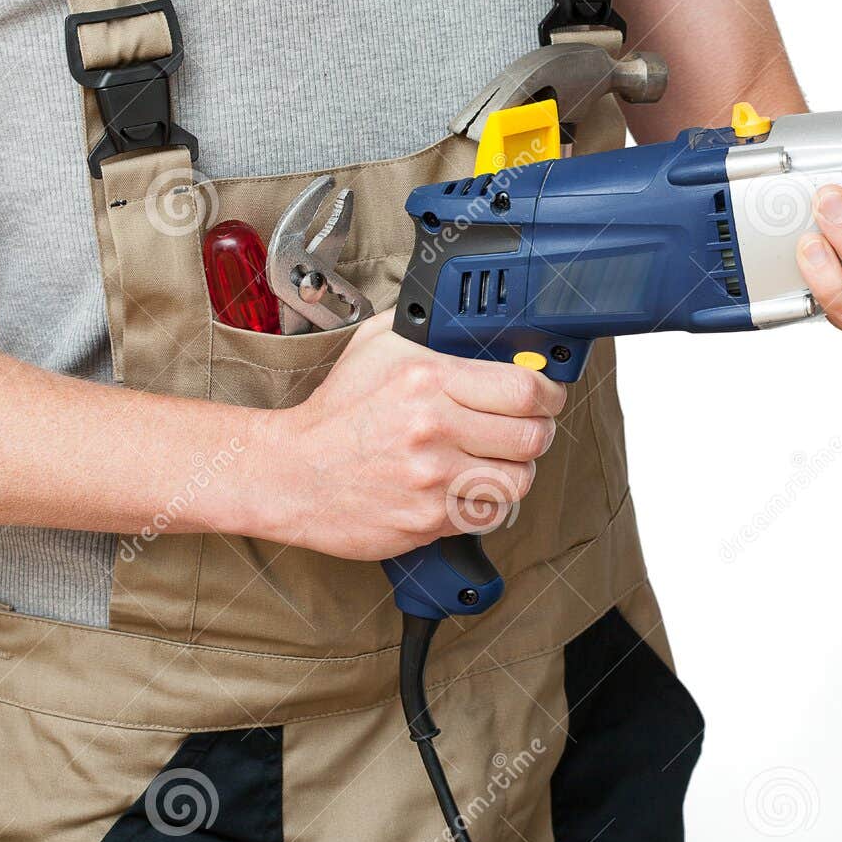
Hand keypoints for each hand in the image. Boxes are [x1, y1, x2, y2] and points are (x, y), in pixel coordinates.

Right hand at [250, 311, 566, 560]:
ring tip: (494, 461)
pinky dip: (485, 504)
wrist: (291, 473)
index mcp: (428, 380)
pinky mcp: (428, 520)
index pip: (524, 388)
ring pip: (518, 481)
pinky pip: (488, 514)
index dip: (550, 393)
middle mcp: (434, 429)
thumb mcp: (376, 346)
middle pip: (533, 438)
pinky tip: (464, 488)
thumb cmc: (336, 412)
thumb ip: (427, 326)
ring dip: (514, 472)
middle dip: (538, 433)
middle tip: (526, 430)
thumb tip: (475, 322)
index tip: (549, 396)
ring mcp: (432, 479)